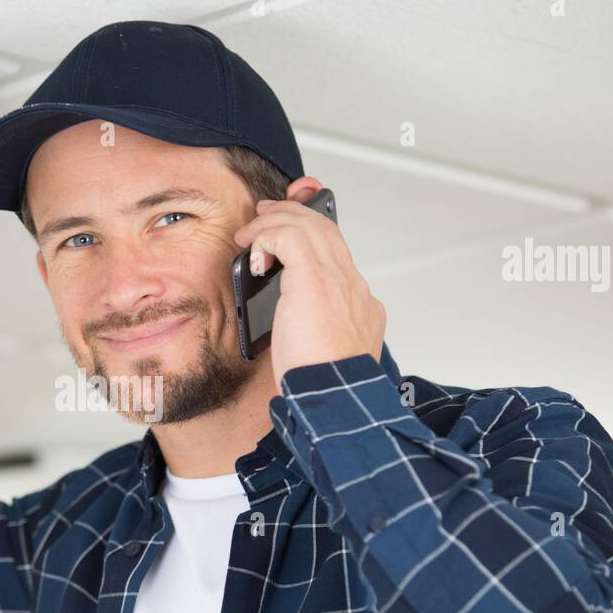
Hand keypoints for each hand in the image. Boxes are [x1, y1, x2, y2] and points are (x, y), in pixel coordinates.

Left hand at [232, 182, 385, 387]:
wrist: (336, 398)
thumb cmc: (326, 387)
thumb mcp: (327, 354)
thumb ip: (319, 331)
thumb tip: (296, 324)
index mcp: (361, 304)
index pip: (338, 254)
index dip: (315, 236)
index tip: (292, 234)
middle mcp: (353, 285)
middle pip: (327, 231)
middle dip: (295, 214)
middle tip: (268, 213)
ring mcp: (337, 279)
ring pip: (309, 225)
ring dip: (276, 219)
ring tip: (251, 228)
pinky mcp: (313, 279)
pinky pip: (289, 237)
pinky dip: (267, 236)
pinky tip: (253, 248)